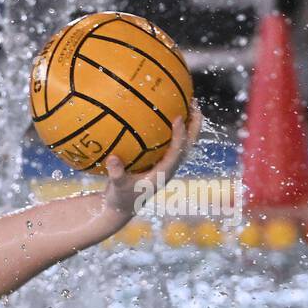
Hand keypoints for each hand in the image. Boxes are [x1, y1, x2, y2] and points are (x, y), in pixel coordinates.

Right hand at [102, 100, 202, 221]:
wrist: (123, 207)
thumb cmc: (120, 197)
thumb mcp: (116, 187)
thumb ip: (116, 174)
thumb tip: (111, 158)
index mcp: (164, 172)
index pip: (177, 150)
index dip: (180, 134)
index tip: (178, 117)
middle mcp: (170, 166)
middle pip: (189, 142)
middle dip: (195, 123)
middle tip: (194, 102)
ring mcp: (168, 163)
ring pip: (185, 140)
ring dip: (189, 122)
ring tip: (188, 101)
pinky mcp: (162, 161)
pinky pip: (172, 141)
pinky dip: (174, 127)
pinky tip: (165, 112)